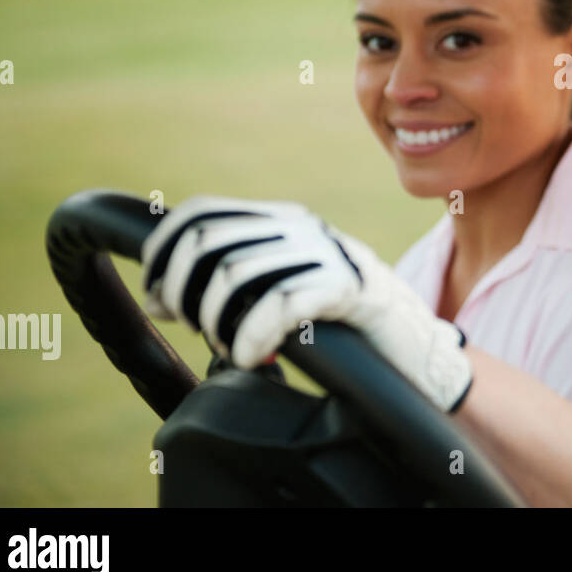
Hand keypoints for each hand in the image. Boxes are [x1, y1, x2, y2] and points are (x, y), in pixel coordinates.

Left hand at [139, 195, 472, 412]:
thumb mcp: (286, 288)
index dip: (162, 253)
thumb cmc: (342, 325)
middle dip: (180, 293)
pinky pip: (279, 305)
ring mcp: (328, 252)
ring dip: (216, 323)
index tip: (156, 298)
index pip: (199, 212)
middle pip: (205, 243)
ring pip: (235, 276)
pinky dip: (251, 337)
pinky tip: (255, 359)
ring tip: (231, 349)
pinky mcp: (350, 287)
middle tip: (195, 330)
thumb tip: (159, 297)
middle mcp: (302, 225)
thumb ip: (234, 283)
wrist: (415, 347)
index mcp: (283, 218)